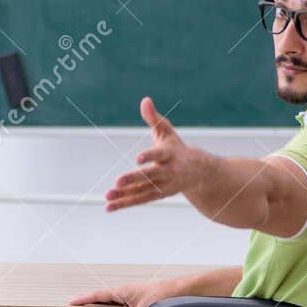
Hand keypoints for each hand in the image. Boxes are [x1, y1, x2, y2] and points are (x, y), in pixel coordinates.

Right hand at [68, 279, 179, 306]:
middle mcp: (127, 293)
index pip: (99, 295)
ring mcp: (133, 299)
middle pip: (103, 299)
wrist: (182, 292)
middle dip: (88, 303)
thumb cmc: (166, 295)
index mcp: (125, 291)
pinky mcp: (141, 304)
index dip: (84, 299)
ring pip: (113, 305)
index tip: (70, 302)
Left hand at [105, 98, 210, 212]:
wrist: (198, 172)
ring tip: (107, 196)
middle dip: (133, 179)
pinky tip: (109, 206)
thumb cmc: (177, 148)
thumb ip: (154, 118)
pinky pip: (139, 200)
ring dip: (125, 195)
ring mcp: (163, 186)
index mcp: (170, 155)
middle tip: (117, 181)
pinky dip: (124, 204)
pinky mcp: (158, 195)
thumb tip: (145, 100)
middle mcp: (167, 172)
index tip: (138, 159)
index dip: (149, 157)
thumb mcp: (167, 132)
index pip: (159, 155)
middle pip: (149, 176)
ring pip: (142, 191)